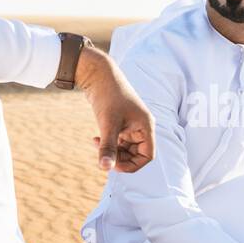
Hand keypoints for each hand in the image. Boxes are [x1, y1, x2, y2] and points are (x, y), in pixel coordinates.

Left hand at [75, 46, 154, 171]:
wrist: (98, 74)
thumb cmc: (107, 95)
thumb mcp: (108, 124)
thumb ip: (108, 148)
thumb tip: (104, 168)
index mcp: (146, 126)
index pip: (148, 155)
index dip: (133, 165)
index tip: (114, 165)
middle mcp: (142, 126)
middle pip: (137, 154)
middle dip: (120, 158)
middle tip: (103, 156)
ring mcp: (132, 124)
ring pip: (126, 148)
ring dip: (112, 151)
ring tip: (97, 144)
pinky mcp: (121, 121)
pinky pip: (119, 140)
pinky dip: (108, 143)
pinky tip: (95, 139)